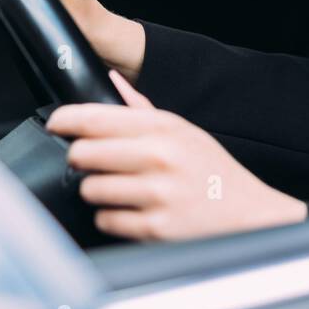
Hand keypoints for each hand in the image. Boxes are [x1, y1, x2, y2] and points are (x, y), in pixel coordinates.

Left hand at [47, 70, 308, 240]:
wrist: (252, 216)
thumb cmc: (215, 174)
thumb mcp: (187, 133)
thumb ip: (145, 110)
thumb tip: (113, 81)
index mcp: (166, 128)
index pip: (97, 117)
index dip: (66, 119)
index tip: (56, 123)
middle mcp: (160, 157)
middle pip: (83, 153)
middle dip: (83, 160)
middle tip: (95, 163)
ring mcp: (157, 194)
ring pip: (90, 189)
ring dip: (98, 192)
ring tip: (122, 191)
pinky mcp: (154, 227)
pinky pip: (106, 220)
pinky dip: (113, 218)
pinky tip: (135, 212)